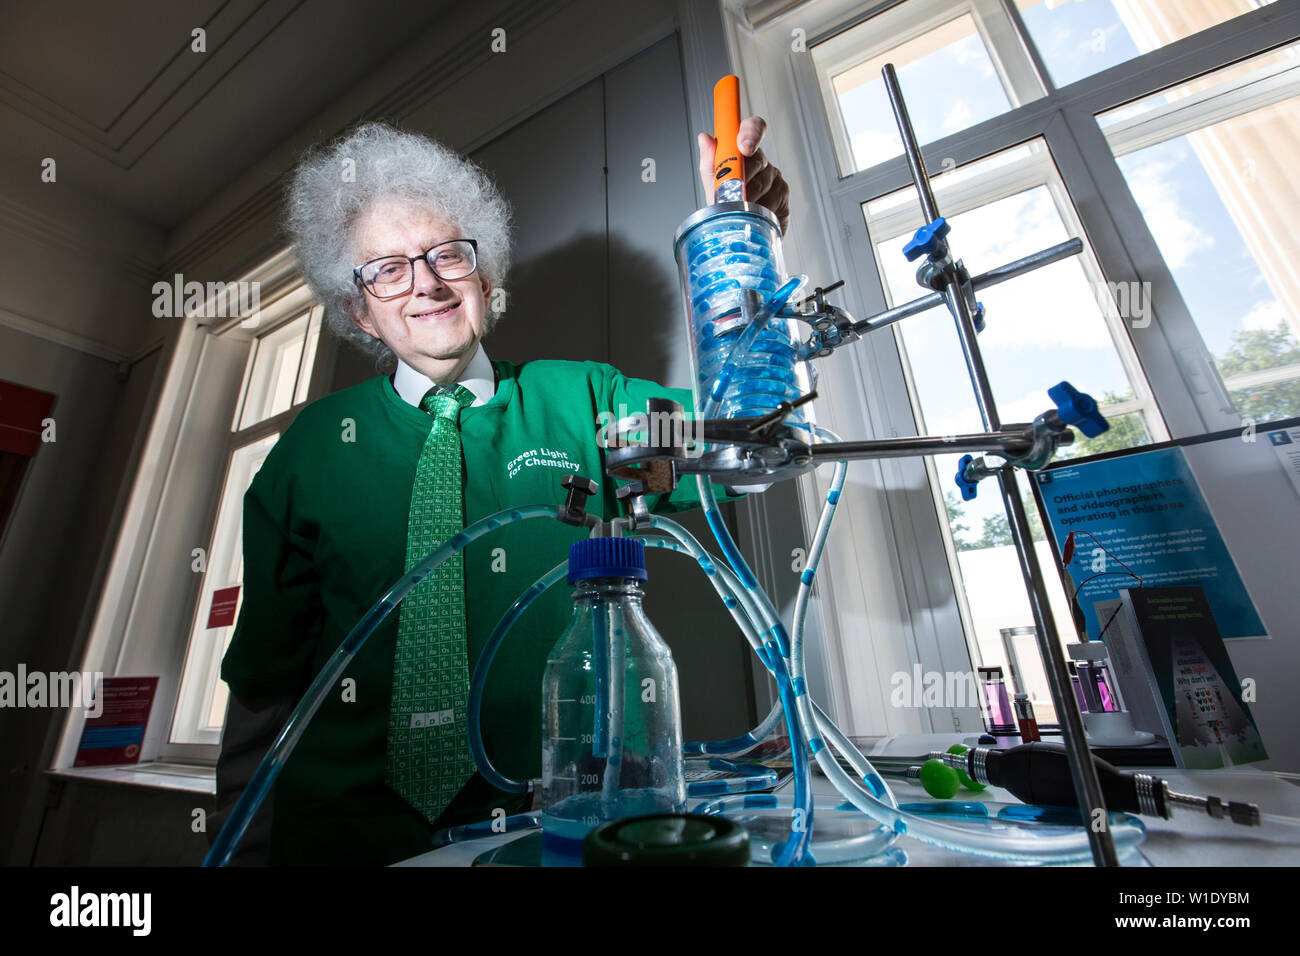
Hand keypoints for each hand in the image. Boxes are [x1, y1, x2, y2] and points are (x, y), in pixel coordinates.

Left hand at [697, 116, 790, 234]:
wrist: (738, 228)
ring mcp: (775, 178)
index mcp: (744, 151)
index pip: (754, 128)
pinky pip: (774, 203)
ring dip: (747, 199)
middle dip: (741, 178)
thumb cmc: (726, 202)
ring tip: (737, 210)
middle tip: (730, 192)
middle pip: (757, 161)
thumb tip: (705, 139)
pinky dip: (760, 212)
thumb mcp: (712, 182)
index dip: (751, 133)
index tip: (743, 146)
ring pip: (764, 185)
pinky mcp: (784, 198)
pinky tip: (753, 216)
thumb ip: (709, 162)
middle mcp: (762, 162)